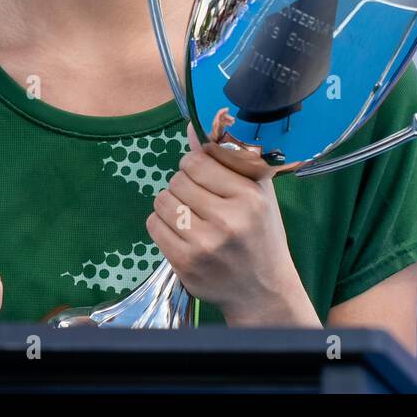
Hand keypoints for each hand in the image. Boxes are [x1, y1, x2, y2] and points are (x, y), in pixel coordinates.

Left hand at [146, 122, 317, 325]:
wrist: (263, 291)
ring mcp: (205, 244)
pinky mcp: (185, 263)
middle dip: (183, 186)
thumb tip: (194, 125)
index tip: (203, 177)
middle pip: (177, 180)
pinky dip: (162, 224)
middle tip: (200, 201)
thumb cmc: (261, 235)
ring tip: (190, 216)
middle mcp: (228, 220)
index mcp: (249, 197)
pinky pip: (154, 226)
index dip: (194, 165)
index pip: (197, 161)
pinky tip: (181, 232)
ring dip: (171, 205)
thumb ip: (229, 158)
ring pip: (162, 201)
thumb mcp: (258, 193)